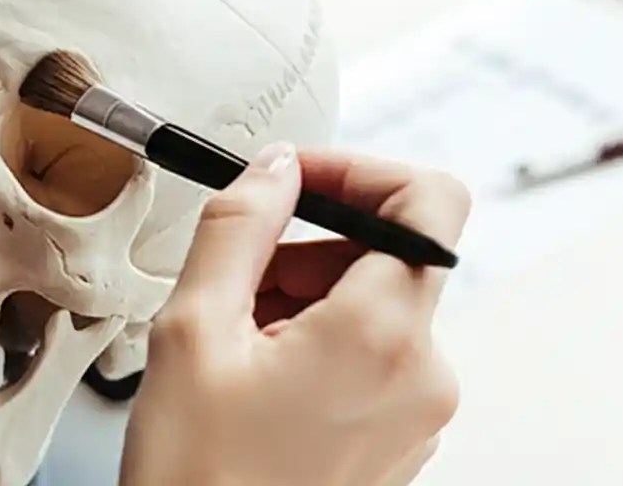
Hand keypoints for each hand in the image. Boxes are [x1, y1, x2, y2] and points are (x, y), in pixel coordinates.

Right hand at [120, 142, 470, 485]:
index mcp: (379, 335)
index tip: (299, 176)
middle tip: (238, 279)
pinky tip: (259, 376)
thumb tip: (273, 168)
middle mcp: (423, 372)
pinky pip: (376, 353)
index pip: (429, 199)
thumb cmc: (197, 478)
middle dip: (310, 245)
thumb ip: (238, 226)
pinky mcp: (403, 435)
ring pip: (378, 303)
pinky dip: (321, 339)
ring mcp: (420, 410)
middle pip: (389, 252)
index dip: (360, 168)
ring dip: (308, 294)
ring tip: (238, 342)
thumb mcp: (193, 330)